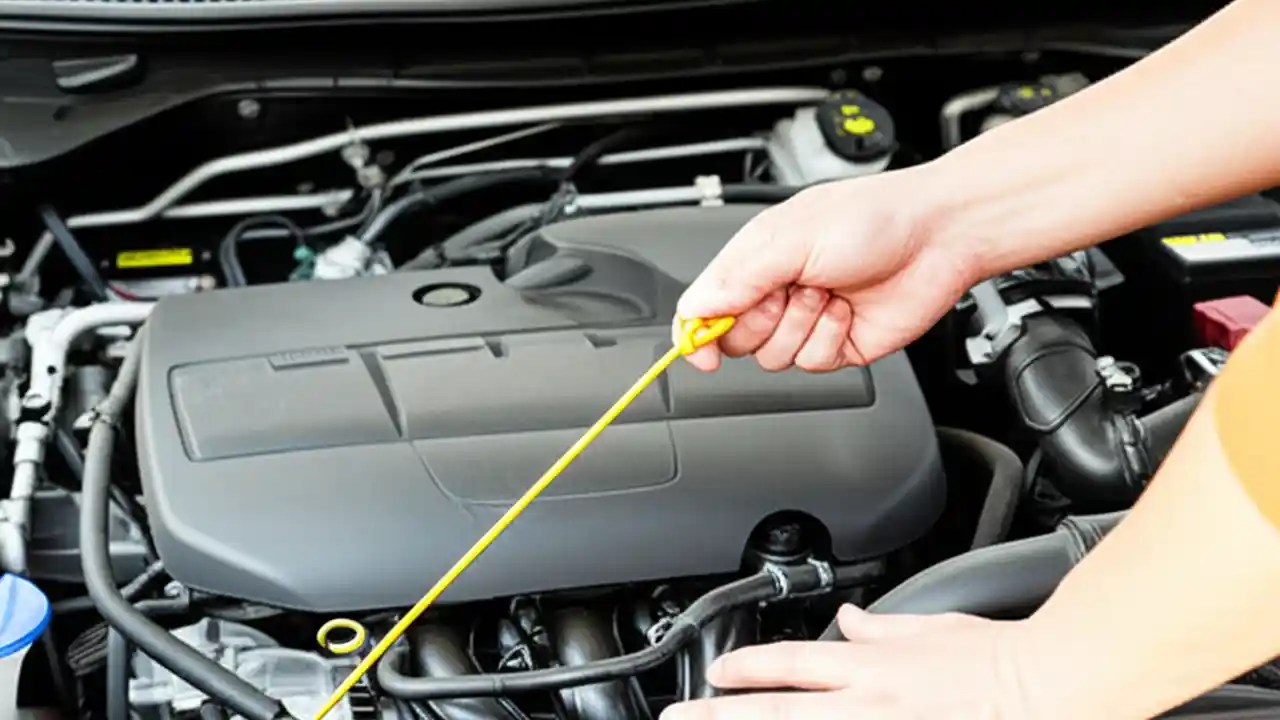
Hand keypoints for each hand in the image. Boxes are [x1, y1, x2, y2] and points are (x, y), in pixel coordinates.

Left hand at [659, 605, 1048, 719]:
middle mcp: (866, 703)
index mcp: (870, 666)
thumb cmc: (998, 660)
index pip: (790, 664)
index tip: (715, 675)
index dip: (745, 669)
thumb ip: (882, 630)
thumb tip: (850, 620)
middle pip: (776, 710)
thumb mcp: (932, 631)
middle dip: (721, 716)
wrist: (1050, 686)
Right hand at [675, 166, 977, 371]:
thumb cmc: (873, 218)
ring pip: (773, 358)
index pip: (704, 308)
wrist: (938, 236)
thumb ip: (736, 277)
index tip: (700, 352)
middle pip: (735, 340)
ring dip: (802, 326)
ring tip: (828, 292)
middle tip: (788, 289)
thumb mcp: (790, 237)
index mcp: (756, 260)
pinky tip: (848, 310)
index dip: (695, 334)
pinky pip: (812, 364)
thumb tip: (694, 308)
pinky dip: (830, 339)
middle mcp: (777, 292)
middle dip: (761, 320)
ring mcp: (807, 321)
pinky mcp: (837, 346)